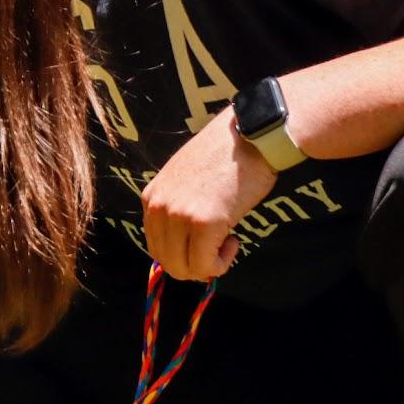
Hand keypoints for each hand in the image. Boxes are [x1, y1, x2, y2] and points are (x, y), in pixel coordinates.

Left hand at [140, 107, 277, 280]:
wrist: (252, 135)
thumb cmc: (227, 156)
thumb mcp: (186, 180)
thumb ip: (177, 207)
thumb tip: (183, 244)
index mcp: (151, 197)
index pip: (155, 245)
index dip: (181, 253)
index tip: (204, 242)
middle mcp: (158, 207)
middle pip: (166, 261)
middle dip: (194, 265)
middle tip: (218, 247)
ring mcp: (179, 215)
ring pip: (183, 268)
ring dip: (207, 265)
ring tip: (227, 241)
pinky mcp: (203, 223)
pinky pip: (205, 265)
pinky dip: (220, 264)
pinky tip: (233, 241)